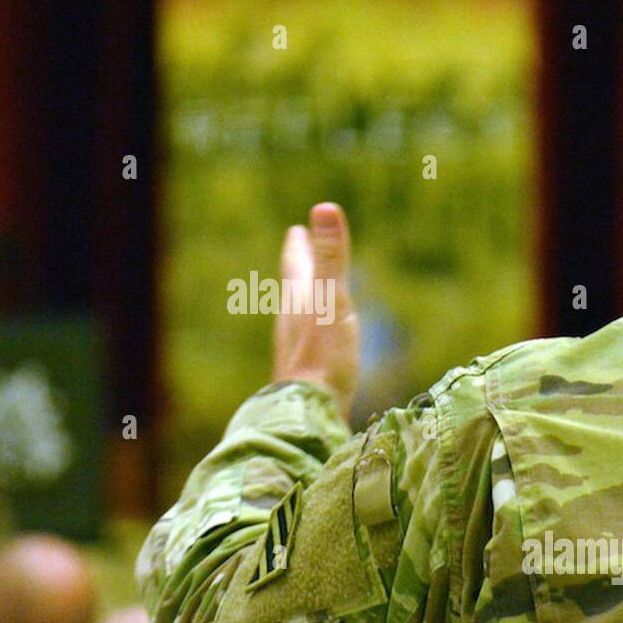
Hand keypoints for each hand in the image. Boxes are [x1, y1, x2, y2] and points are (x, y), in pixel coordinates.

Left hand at [271, 203, 359, 419]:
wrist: (309, 414)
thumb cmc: (323, 356)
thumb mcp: (331, 300)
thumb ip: (330, 259)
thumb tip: (324, 207)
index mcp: (298, 301)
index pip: (295, 266)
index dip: (297, 246)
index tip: (294, 229)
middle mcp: (291, 324)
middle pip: (293, 288)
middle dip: (297, 267)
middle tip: (296, 249)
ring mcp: (296, 351)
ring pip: (298, 316)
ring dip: (303, 299)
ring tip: (308, 293)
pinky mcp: (306, 375)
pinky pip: (309, 343)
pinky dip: (314, 330)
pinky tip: (320, 344)